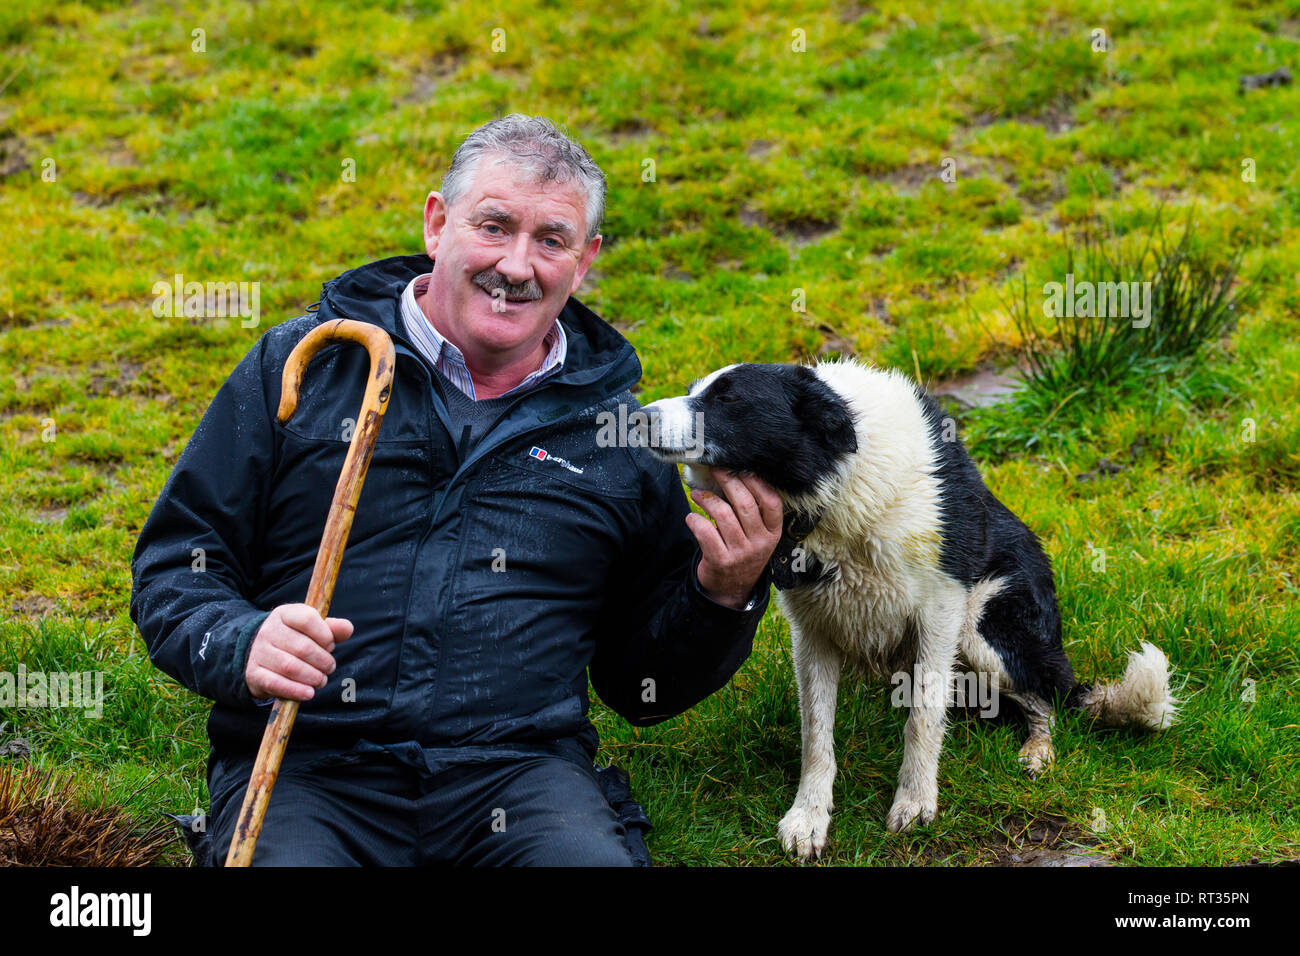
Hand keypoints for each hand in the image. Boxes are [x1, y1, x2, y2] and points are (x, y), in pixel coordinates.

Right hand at [244, 603, 353, 701]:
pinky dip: (295, 690)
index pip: (307, 619)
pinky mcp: (253, 673)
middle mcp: (268, 630)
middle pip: (302, 647)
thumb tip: (347, 629)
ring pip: (290, 667)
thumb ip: (332, 628)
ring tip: (321, 680)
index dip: (325, 635)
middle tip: (329, 668)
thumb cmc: (293, 639)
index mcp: (285, 614)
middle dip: (323, 661)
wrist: (257, 653)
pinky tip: (309, 693)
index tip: (330, 646)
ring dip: (312, 677)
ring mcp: (259, 652)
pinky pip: (276, 683)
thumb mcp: (311, 629)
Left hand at [686, 469, 783, 608]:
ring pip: (723, 514)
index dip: (756, 481)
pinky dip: (695, 520)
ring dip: (706, 499)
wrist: (731, 589)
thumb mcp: (757, 535)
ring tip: (697, 494)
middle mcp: (760, 543)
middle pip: (745, 503)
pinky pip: (705, 531)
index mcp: (773, 532)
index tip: (740, 467)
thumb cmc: (743, 552)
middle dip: (728, 481)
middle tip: (714, 469)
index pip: (771, 501)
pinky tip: (692, 517)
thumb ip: (751, 511)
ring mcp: (741, 553)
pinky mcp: (721, 561)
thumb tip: (731, 473)